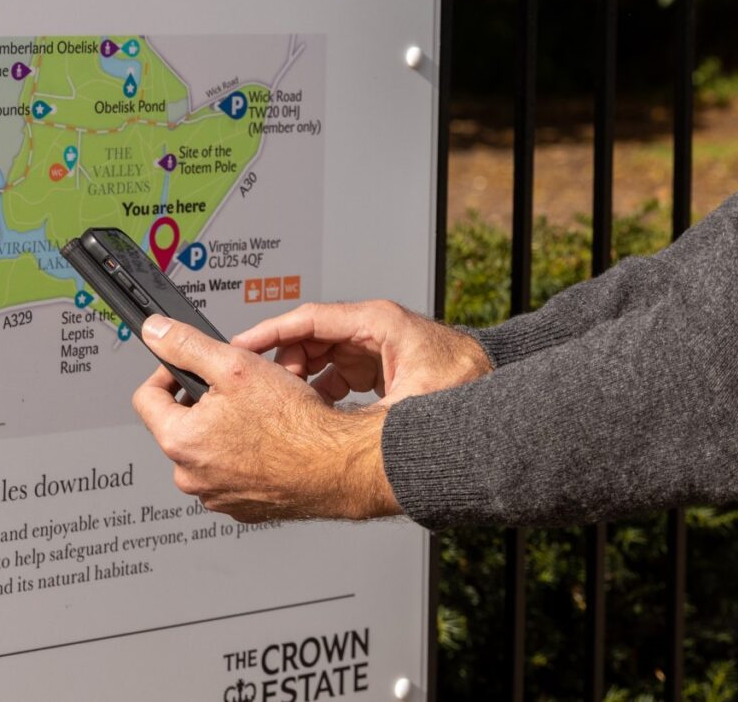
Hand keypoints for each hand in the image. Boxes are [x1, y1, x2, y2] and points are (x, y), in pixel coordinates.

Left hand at [130, 314, 400, 522]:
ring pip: (210, 448)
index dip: (167, 371)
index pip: (147, 397)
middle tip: (237, 386)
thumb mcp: (236, 365)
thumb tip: (156, 331)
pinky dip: (246, 454)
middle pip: (181, 424)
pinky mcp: (244, 507)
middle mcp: (191, 476)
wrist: (336, 467)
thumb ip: (188, 346)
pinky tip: (271, 440)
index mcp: (180, 442)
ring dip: (227, 427)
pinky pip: (233, 472)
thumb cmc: (294, 425)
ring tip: (260, 413)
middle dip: (205, 401)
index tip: (186, 366)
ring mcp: (217, 495)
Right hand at [229, 299, 493, 405]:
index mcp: (379, 323)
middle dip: (285, 362)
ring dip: (303, 380)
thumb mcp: (406, 397)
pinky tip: (318, 414)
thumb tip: (319, 419)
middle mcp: (375, 331)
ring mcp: (377, 349)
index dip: (271, 333)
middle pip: (312, 338)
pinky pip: (340, 374)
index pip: (311, 318)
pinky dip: (324, 391)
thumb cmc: (466, 389)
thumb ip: (358, 399)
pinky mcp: (382, 368)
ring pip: (323, 358)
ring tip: (289, 406)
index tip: (241, 349)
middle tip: (266, 389)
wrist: (496, 404)